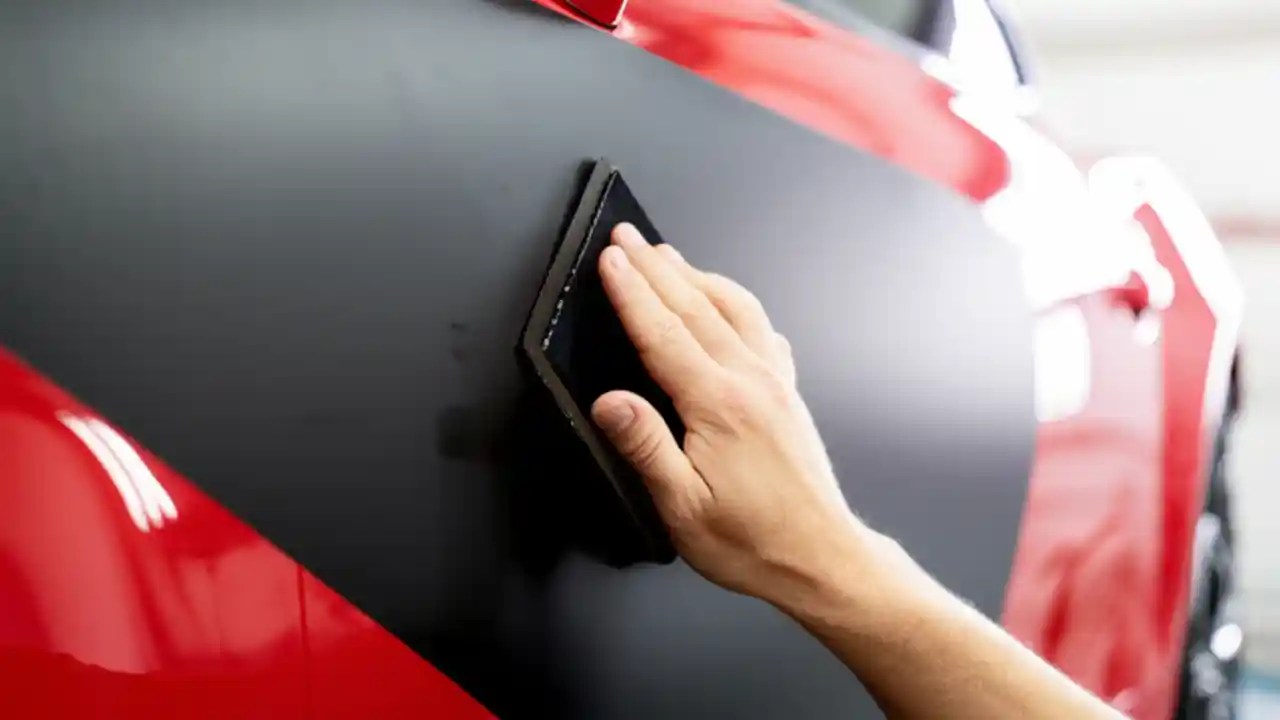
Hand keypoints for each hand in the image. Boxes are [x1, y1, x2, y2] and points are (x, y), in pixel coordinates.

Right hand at [592, 223, 869, 602]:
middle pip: (695, 307)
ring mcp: (774, 382)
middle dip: (655, 267)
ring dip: (696, 276)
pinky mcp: (787, 393)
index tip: (609, 259)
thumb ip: (645, 447)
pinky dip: (737, 303)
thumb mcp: (681, 508)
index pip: (663, 333)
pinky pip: (762, 329)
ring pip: (734, 308)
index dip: (631, 292)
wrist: (821, 558)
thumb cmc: (752, 541)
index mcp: (719, 405)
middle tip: (627, 236)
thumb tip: (610, 401)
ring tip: (667, 255)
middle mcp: (751, 381)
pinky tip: (728, 304)